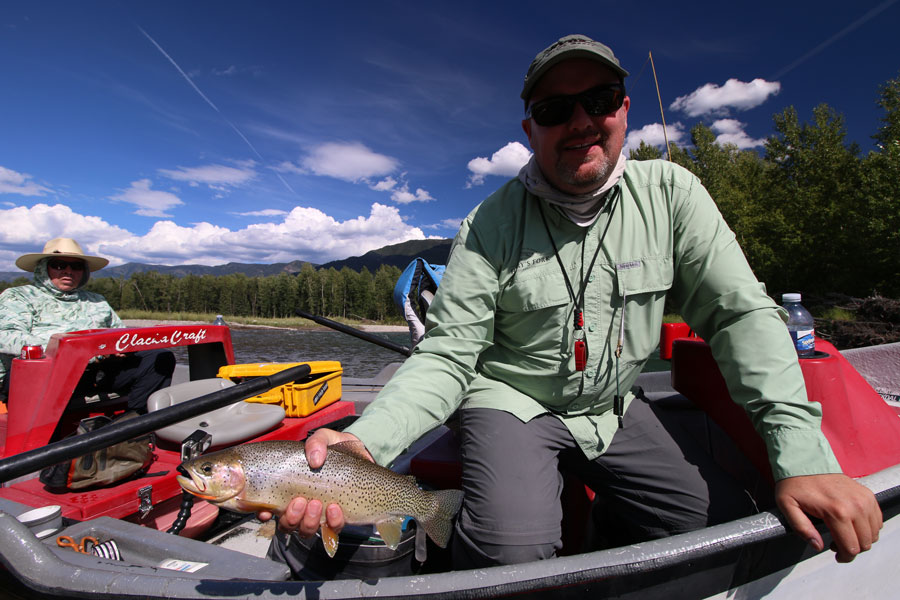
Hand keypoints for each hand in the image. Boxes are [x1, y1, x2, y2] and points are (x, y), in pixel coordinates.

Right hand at [257, 428, 372, 536]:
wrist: (364, 456)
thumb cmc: (338, 449)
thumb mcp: (326, 438)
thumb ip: (317, 442)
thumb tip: (315, 460)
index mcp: (290, 488)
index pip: (268, 507)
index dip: (262, 514)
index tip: (265, 512)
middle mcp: (301, 506)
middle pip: (286, 525)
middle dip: (291, 518)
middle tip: (300, 501)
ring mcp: (319, 515)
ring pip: (305, 531)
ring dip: (308, 522)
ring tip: (317, 504)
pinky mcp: (338, 519)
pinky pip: (332, 529)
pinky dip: (332, 522)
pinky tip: (335, 508)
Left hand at [775, 473, 881, 562]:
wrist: (806, 462)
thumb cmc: (795, 483)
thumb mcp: (788, 506)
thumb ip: (802, 528)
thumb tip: (818, 546)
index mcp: (836, 512)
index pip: (851, 548)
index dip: (844, 557)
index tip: (836, 554)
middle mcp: (855, 506)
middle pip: (864, 543)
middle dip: (852, 549)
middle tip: (837, 543)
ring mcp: (864, 500)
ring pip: (873, 533)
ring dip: (861, 539)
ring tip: (844, 533)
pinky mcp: (867, 494)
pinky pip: (877, 520)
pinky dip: (869, 527)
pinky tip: (853, 524)